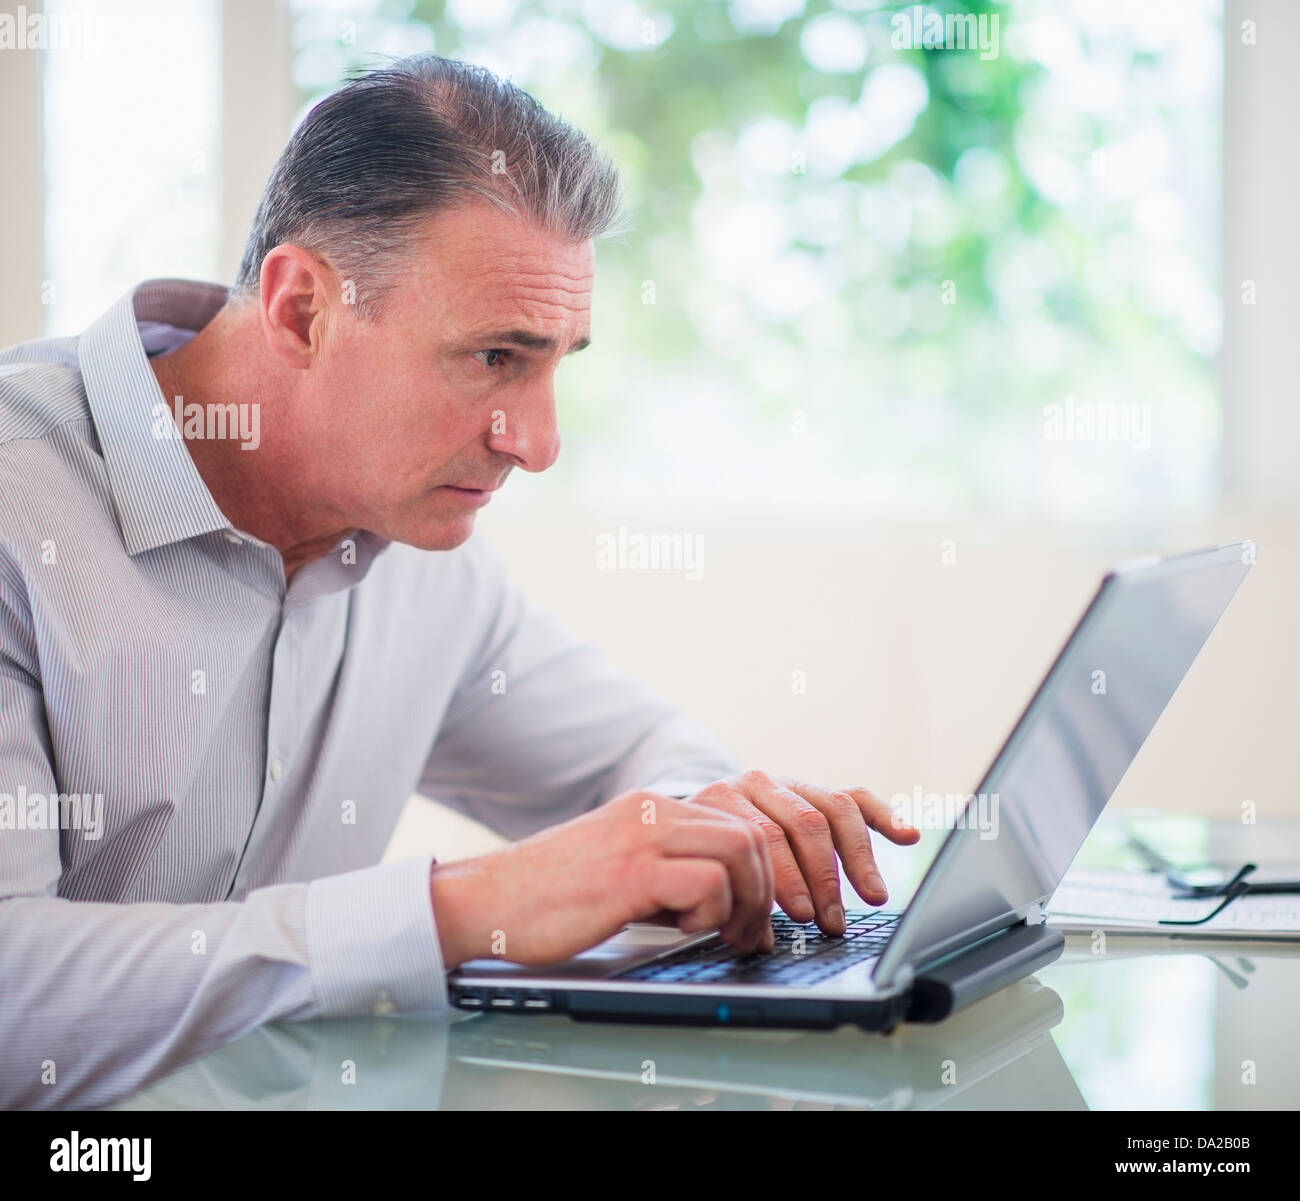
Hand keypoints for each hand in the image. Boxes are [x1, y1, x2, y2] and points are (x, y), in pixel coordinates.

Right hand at [429, 789, 774, 968]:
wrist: (485, 903)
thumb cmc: (548, 897)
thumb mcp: (620, 868)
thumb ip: (669, 872)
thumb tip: (726, 903)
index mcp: (652, 807)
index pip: (738, 819)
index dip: (762, 869)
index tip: (759, 912)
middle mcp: (652, 812)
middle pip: (751, 833)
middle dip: (766, 889)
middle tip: (752, 934)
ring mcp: (641, 838)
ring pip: (740, 851)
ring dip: (747, 903)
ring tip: (726, 936)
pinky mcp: (630, 874)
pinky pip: (708, 884)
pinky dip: (712, 914)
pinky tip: (682, 929)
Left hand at [682, 770, 920, 934]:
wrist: (687, 825)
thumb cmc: (701, 860)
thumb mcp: (705, 874)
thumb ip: (732, 899)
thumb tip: (765, 942)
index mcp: (723, 801)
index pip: (765, 836)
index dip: (787, 879)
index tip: (802, 917)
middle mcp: (757, 784)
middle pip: (803, 824)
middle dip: (823, 878)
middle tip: (832, 921)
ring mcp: (789, 783)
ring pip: (834, 810)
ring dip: (857, 858)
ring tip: (871, 896)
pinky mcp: (815, 790)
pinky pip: (854, 798)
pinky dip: (883, 816)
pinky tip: (907, 836)